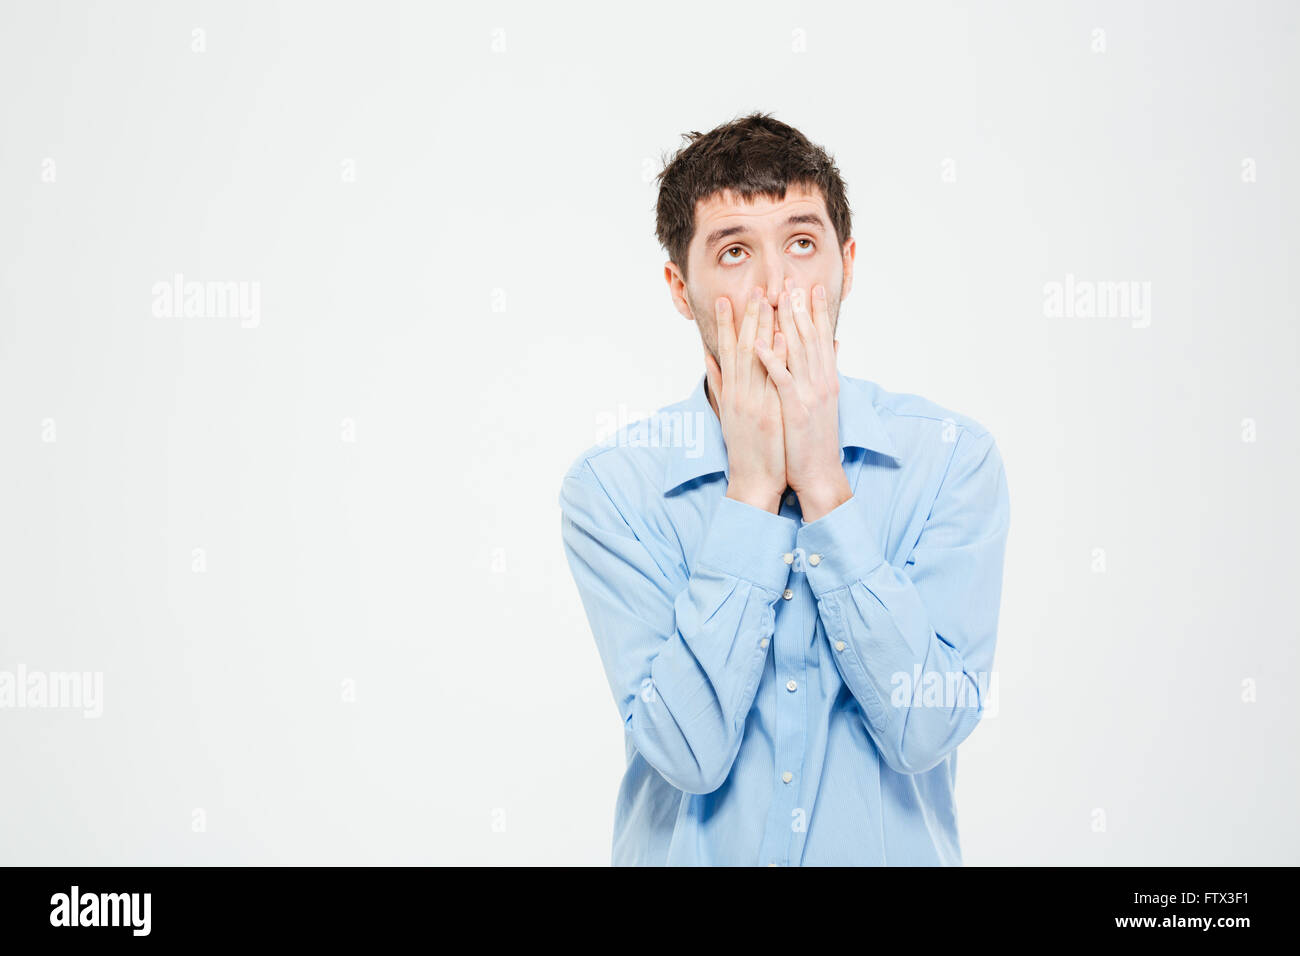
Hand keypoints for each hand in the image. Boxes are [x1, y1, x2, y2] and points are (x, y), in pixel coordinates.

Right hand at [704, 285, 787, 514]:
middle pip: (742, 348)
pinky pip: (773, 381)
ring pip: (757, 359)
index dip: (725, 324)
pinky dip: (776, 358)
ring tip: (767, 301)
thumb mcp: (727, 413)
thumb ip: (719, 384)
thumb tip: (707, 357)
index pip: (727, 351)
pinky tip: (782, 337)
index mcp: (731, 394)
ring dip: (762, 327)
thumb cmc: (745, 449)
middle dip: (747, 317)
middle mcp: (739, 395)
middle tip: (753, 289)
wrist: (753, 482)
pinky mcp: (770, 415)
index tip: (726, 298)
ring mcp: (754, 404)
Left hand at [754, 279, 850, 522]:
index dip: (815, 310)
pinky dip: (771, 360)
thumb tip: (835, 345)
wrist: (820, 474)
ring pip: (796, 352)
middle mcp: (820, 382)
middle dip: (799, 307)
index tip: (808, 285)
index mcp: (826, 379)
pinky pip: (781, 380)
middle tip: (791, 279)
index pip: (821, 337)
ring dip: (784, 323)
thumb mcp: (825, 401)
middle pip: (809, 337)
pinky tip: (759, 343)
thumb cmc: (815, 440)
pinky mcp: (795, 410)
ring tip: (774, 298)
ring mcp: (809, 395)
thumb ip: (828, 370)